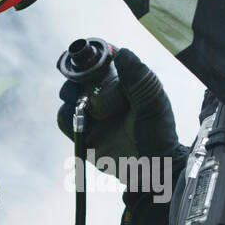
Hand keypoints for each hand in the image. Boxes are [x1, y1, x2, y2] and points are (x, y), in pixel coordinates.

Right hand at [57, 47, 182, 172]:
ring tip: (90, 112)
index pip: (105, 59)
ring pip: (70, 94)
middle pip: (82, 74)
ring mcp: (95, 112)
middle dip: (79, 79)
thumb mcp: (152, 107)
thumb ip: (139, 80)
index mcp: (127, 81)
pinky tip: (81, 125)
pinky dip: (67, 118)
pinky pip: (65, 119)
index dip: (94, 57)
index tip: (88, 62)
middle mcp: (109, 94)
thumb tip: (122, 52)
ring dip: (72, 97)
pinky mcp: (84, 132)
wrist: (152, 172)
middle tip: (89, 92)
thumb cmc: (159, 136)